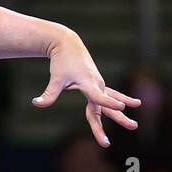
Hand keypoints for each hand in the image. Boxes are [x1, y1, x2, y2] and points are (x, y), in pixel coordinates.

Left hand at [31, 29, 139, 146]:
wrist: (68, 44)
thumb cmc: (61, 61)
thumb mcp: (56, 78)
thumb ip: (49, 93)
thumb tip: (36, 103)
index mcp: (88, 83)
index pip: (99, 96)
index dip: (108, 102)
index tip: (122, 106)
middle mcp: (97, 85)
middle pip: (106, 106)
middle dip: (118, 117)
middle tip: (133, 126)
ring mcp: (99, 85)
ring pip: (110, 103)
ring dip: (120, 115)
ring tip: (134, 125)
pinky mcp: (98, 84)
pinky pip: (111, 94)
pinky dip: (120, 99)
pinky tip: (135, 103)